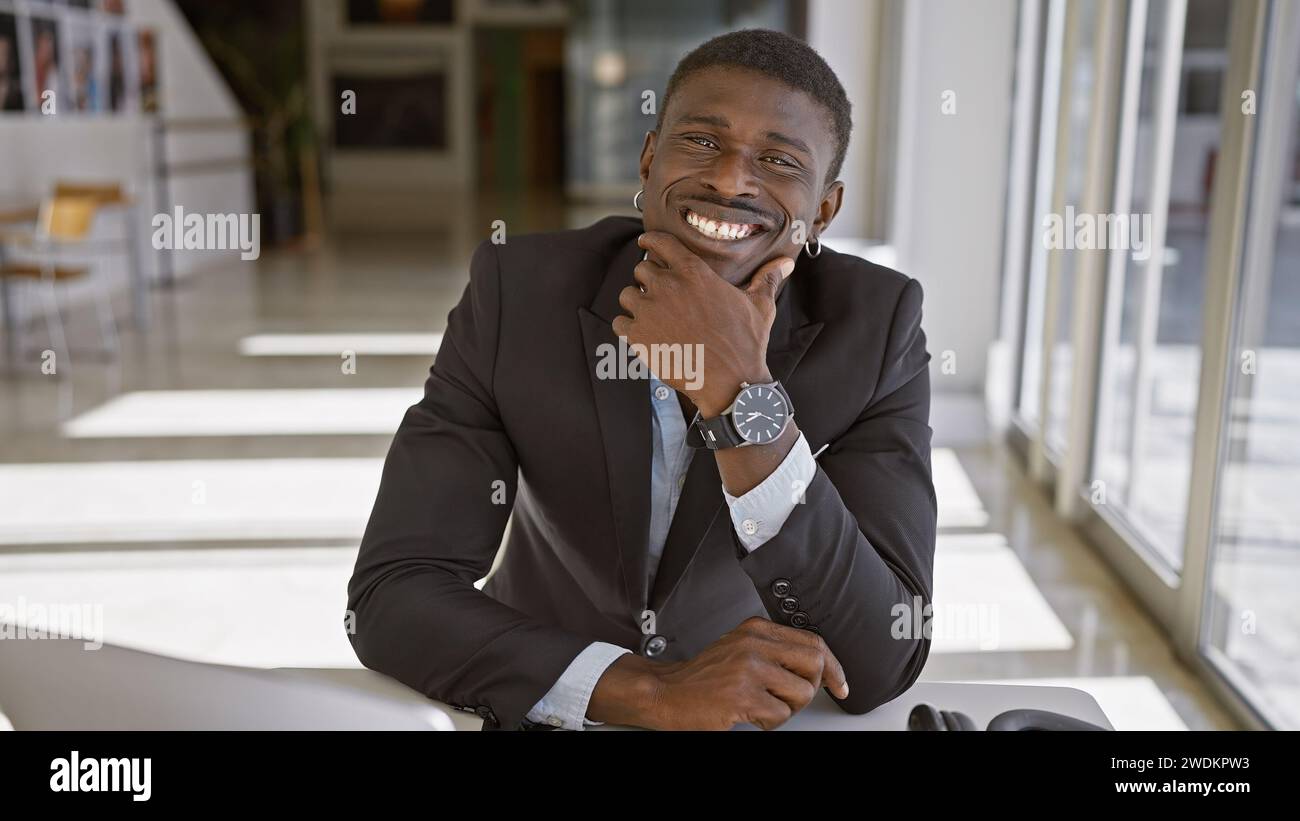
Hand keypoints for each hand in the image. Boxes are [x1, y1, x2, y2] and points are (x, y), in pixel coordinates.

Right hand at [587, 617, 848, 730]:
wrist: (665, 693)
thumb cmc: (701, 677)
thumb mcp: (738, 648)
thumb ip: (773, 649)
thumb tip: (816, 664)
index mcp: (756, 629)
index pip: (813, 641)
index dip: (834, 666)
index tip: (840, 683)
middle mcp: (754, 643)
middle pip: (814, 664)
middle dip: (813, 688)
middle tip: (794, 698)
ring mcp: (749, 669)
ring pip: (802, 694)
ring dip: (788, 708)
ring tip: (764, 706)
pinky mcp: (743, 696)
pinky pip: (780, 715)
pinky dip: (770, 722)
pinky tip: (751, 715)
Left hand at [610, 232, 795, 416]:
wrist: (731, 382)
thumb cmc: (747, 343)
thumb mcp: (760, 306)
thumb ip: (767, 279)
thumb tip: (787, 261)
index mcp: (694, 272)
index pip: (660, 242)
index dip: (650, 242)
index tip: (646, 244)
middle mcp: (667, 286)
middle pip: (641, 269)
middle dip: (648, 280)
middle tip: (660, 295)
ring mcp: (649, 311)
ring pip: (627, 294)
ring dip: (636, 303)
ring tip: (650, 316)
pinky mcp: (638, 337)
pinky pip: (619, 323)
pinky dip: (627, 328)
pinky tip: (641, 335)